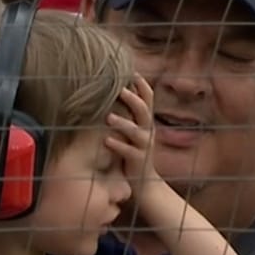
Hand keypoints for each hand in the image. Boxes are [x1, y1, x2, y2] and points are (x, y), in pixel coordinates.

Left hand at [107, 79, 158, 198]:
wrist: (144, 183)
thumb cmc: (133, 152)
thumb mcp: (132, 131)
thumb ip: (127, 114)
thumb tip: (112, 92)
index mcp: (145, 121)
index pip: (148, 98)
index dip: (141, 84)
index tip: (131, 71)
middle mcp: (147, 131)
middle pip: (143, 110)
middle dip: (132, 98)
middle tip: (118, 89)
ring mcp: (144, 146)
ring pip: (136, 131)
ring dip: (122, 123)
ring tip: (108, 117)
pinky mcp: (138, 160)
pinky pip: (129, 151)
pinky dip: (118, 145)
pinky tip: (106, 141)